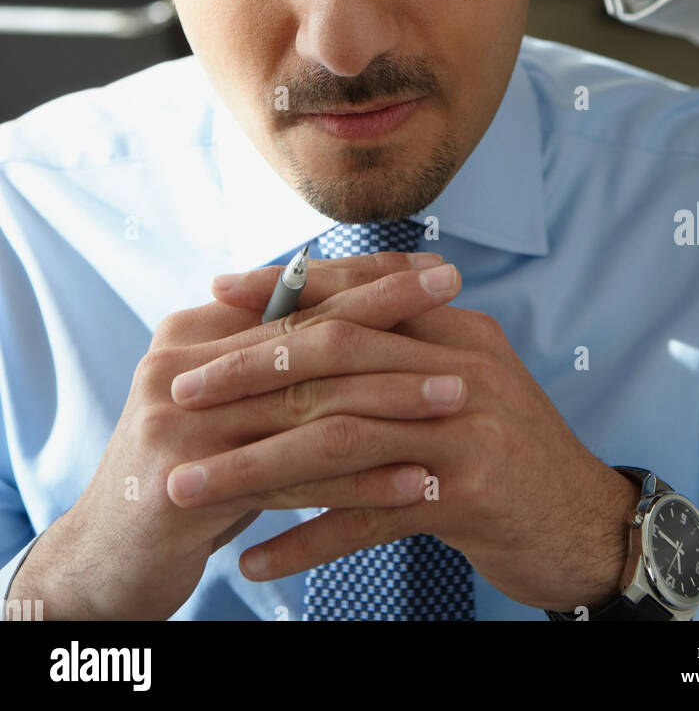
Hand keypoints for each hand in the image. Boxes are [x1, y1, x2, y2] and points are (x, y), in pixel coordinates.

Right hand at [31, 249, 445, 620]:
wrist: (108, 564)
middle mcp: (179, 365)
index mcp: (190, 332)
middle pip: (304, 336)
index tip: (433, 265)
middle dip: (388, 316)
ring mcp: (178, 424)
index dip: (365, 279)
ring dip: (391, 398)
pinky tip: (419, 481)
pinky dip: (363, 481)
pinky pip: (296, 480)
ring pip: (308, 405)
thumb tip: (356, 306)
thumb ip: (273, 358)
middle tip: (457, 296)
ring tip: (457, 393)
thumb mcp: (227, 403)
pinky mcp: (186, 486)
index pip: (292, 295)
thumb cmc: (191, 475)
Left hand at [172, 269, 640, 611]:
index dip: (286, 289)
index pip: (361, 294)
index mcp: (458, 330)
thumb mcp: (468, 380)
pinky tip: (255, 559)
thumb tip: (321, 322)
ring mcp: (466, 431)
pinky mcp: (467, 496)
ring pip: (340, 439)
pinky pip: (368, 517)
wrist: (590, 523)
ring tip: (190, 486)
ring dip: (256, 466)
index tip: (217, 293)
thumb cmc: (511, 449)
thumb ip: (408, 349)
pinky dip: (305, 539)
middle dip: (250, 372)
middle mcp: (462, 368)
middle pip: (338, 358)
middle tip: (179, 391)